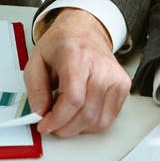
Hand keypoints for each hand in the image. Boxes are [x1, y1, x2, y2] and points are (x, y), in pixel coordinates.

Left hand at [24, 8, 130, 137]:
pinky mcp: (123, 86)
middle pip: (87, 114)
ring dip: (77, 128)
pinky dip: (91, 124)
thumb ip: (36, 88)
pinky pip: (108, 118)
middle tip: (51, 126)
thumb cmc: (61, 44)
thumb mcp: (36, 60)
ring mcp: (116, 78)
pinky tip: (78, 115)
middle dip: (64, 127)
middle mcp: (101, 68)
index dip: (58, 118)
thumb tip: (40, 112)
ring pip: (99, 121)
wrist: (84, 31)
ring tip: (63, 119)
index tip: (45, 125)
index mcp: (77, 57)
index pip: (74, 99)